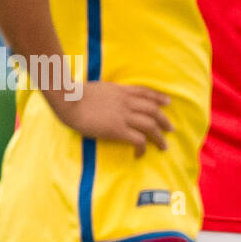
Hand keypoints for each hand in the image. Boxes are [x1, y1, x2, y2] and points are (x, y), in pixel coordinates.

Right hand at [45, 81, 173, 157]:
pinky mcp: (117, 130)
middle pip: (154, 110)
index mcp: (123, 91)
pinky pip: (138, 139)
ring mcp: (124, 116)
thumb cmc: (77, 94)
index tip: (168, 102)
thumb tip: (112, 96)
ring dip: (159, 137)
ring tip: (164, 146)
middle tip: (170, 129)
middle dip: (164, 120)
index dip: (159, 98)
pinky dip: (143, 147)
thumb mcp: (101, 88)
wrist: (69, 100)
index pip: (146, 93)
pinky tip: (141, 154)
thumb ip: (111, 92)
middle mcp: (128, 102)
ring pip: (150, 125)